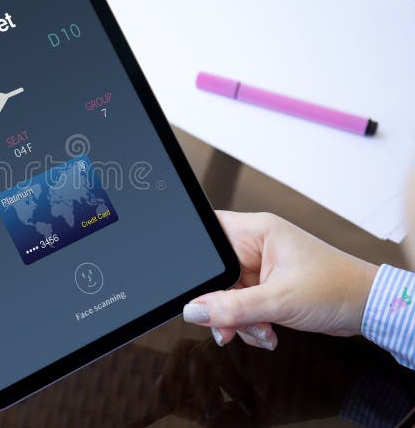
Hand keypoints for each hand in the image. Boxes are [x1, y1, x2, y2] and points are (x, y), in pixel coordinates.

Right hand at [183, 211, 377, 349]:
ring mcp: (259, 268)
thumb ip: (232, 308)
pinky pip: (239, 306)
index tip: (194, 290)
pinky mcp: (264, 287)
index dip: (197, 260)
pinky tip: (266, 331)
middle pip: (215, 273)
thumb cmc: (337, 288)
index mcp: (256, 231)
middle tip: (228, 325)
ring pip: (225, 295)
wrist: (368, 309)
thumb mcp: (278, 301)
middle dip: (221, 304)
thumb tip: (194, 310)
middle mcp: (254, 246)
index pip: (207, 234)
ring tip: (260, 330)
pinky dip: (248, 323)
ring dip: (237, 319)